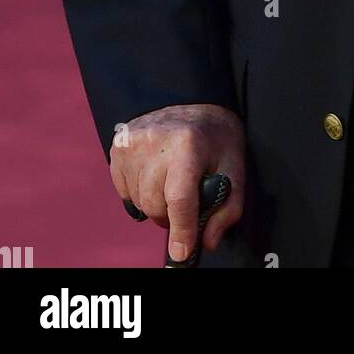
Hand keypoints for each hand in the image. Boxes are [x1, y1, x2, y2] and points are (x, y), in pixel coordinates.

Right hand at [110, 103, 244, 260]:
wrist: (193, 101)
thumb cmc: (216, 137)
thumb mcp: (234, 167)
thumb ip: (228, 207)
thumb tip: (206, 242)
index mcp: (188, 143)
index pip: (179, 198)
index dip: (182, 230)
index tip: (182, 253)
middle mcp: (155, 140)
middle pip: (155, 205)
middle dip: (171, 215)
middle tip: (185, 202)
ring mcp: (133, 142)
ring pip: (139, 201)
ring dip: (155, 205)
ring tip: (171, 184)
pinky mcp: (119, 146)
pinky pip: (124, 191)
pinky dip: (139, 193)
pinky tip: (155, 175)